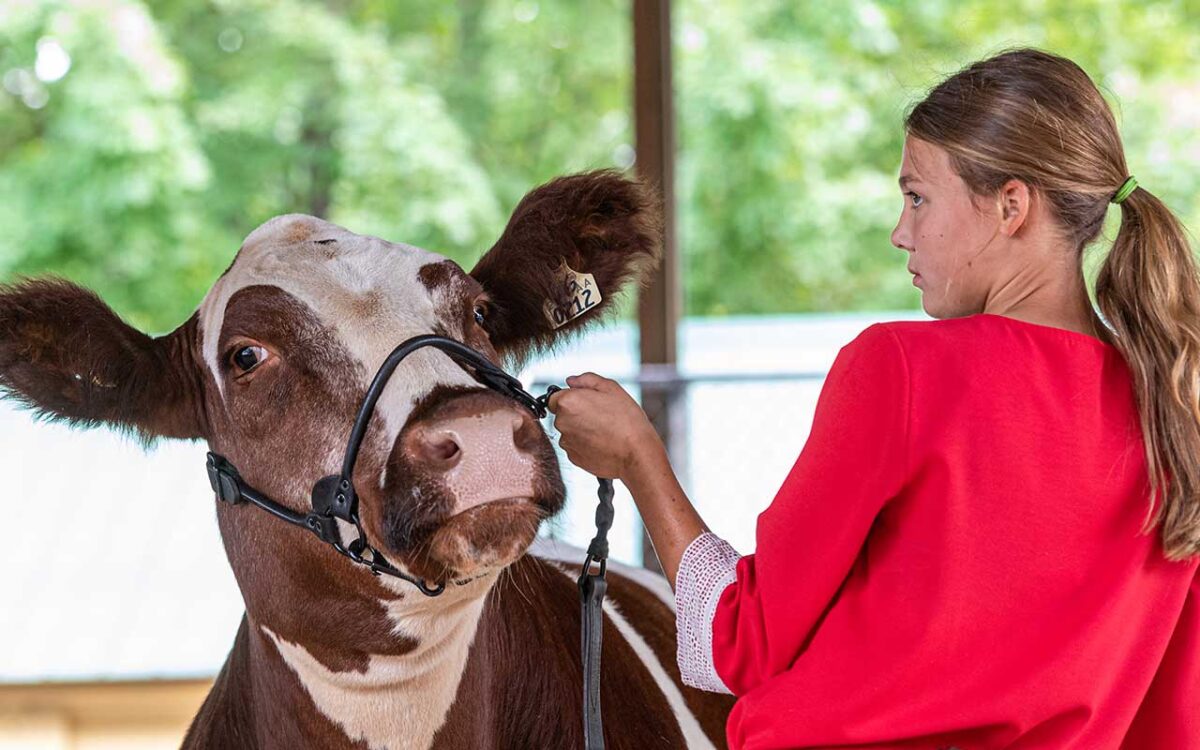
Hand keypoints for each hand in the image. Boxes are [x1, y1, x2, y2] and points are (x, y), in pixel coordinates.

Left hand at [546, 372, 662, 480]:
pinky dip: (585, 444)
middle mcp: (561, 423)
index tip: (585, 402)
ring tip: (604, 431)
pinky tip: (602, 443)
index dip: (570, 398)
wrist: (635, 452)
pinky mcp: (573, 458)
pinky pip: (575, 447)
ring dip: (581, 430)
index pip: (554, 397)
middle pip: (562, 415)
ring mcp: (566, 442)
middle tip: (600, 416)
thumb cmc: (626, 420)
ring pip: (569, 431)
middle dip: (576, 414)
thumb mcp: (611, 388)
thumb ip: (587, 380)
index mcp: (567, 402)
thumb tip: (571, 381)